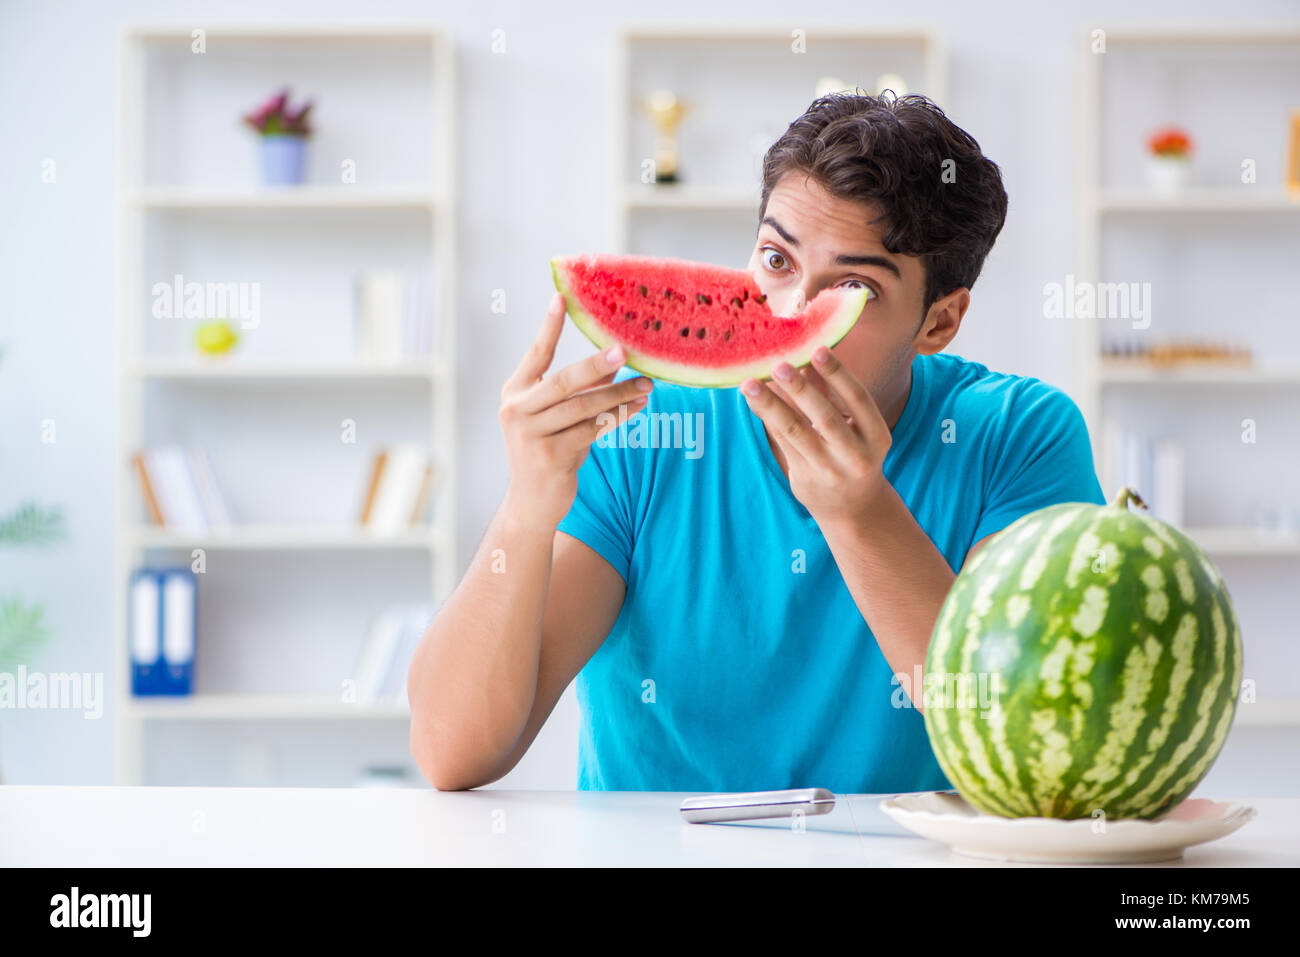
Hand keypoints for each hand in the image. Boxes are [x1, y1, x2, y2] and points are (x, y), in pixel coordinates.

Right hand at [498, 291, 652, 529]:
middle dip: (597, 364)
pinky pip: (592, 430)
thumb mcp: (559, 418)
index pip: (536, 354)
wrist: (531, 504)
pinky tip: (638, 408)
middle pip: (564, 380)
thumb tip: (614, 363)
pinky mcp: (550, 456)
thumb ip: (580, 392)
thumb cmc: (548, 454)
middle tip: (625, 350)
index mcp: (515, 393)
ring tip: (646, 385)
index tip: (562, 296)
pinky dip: (618, 417)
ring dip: (619, 395)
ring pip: (584, 407)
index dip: (549, 326)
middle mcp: (517, 410)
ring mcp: (531, 434)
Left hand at [739, 346, 890, 526]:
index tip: (817, 350)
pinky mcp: (805, 480)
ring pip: (796, 433)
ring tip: (750, 384)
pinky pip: (783, 444)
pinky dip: (768, 420)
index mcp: (877, 436)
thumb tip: (805, 357)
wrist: (853, 507)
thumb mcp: (856, 428)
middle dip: (801, 391)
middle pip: (826, 419)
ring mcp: (830, 471)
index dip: (838, 374)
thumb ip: (834, 397)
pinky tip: (754, 401)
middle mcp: (856, 456)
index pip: (859, 400)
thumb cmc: (853, 453)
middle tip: (779, 365)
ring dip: (771, 406)